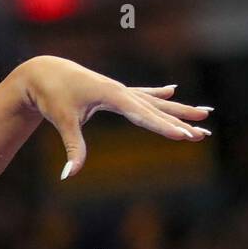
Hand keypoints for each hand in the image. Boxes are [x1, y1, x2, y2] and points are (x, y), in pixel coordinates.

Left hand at [16, 55, 212, 179]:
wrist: (42, 72)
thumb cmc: (51, 96)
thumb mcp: (62, 121)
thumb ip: (72, 148)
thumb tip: (69, 175)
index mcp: (112, 95)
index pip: (143, 115)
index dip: (163, 127)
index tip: (183, 136)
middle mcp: (120, 91)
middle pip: (157, 109)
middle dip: (181, 122)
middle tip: (203, 133)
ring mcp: (118, 90)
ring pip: (154, 102)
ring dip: (178, 109)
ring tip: (204, 113)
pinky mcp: (112, 92)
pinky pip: (141, 95)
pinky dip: (157, 95)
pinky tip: (172, 91)